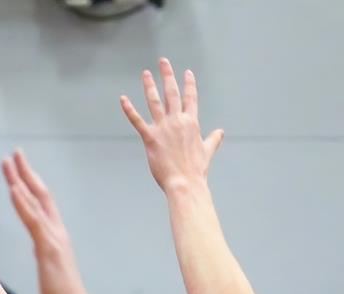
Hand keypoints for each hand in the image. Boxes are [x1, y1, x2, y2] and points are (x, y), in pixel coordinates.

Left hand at [1, 150, 95, 293]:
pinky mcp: (49, 247)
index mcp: (54, 237)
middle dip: (26, 172)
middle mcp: (56, 232)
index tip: (18, 169)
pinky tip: (13, 189)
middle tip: (14, 153)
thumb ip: (45, 260)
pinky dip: (23, 203)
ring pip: (36, 201)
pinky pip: (33, 220)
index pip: (41, 204)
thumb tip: (40, 255)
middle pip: (40, 194)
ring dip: (21, 180)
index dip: (29, 185)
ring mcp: (53, 237)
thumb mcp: (49, 274)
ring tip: (9, 162)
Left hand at [119, 58, 224, 193]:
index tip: (187, 72)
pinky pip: (137, 121)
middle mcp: (178, 121)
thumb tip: (220, 132)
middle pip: (172, 93)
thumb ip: (213, 140)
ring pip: (155, 102)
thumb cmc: (196, 170)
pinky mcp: (150, 138)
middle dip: (168, 76)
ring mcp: (163, 128)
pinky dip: (129, 110)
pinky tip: (123, 99)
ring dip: (149, 86)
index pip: (191, 98)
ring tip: (145, 73)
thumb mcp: (207, 151)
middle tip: (163, 61)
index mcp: (192, 123)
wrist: (185, 182)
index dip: (189, 84)